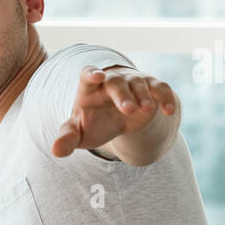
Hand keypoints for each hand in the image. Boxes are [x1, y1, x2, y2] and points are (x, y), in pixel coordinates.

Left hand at [51, 66, 175, 158]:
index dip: (91, 73)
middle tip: (127, 109)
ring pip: (139, 83)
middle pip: (115, 82)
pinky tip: (169, 111)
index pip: (88, 74)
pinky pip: (161, 88)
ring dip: (143, 96)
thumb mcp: (79, 133)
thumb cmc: (94, 123)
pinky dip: (166, 98)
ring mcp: (133, 82)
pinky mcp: (152, 88)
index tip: (95, 75)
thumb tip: (56, 151)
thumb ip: (67, 138)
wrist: (119, 119)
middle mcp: (111, 80)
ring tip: (145, 110)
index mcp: (89, 87)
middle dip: (122, 94)